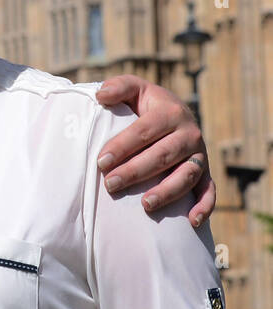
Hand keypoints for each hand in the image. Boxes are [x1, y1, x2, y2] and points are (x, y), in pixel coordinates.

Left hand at [95, 75, 214, 227]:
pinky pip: (209, 191)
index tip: (100, 162)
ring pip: (186, 176)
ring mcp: (199, 155)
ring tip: (146, 204)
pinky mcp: (206, 172)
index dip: (122, 147)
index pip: (144, 131)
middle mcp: (189, 134)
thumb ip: (119, 87)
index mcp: (170, 112)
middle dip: (136, 172)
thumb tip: (101, 95)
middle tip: (111, 185)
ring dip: (168, 192)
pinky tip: (192, 221)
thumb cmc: (146, 104)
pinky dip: (204, 206)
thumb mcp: (135, 89)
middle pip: (163, 156)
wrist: (175, 114)